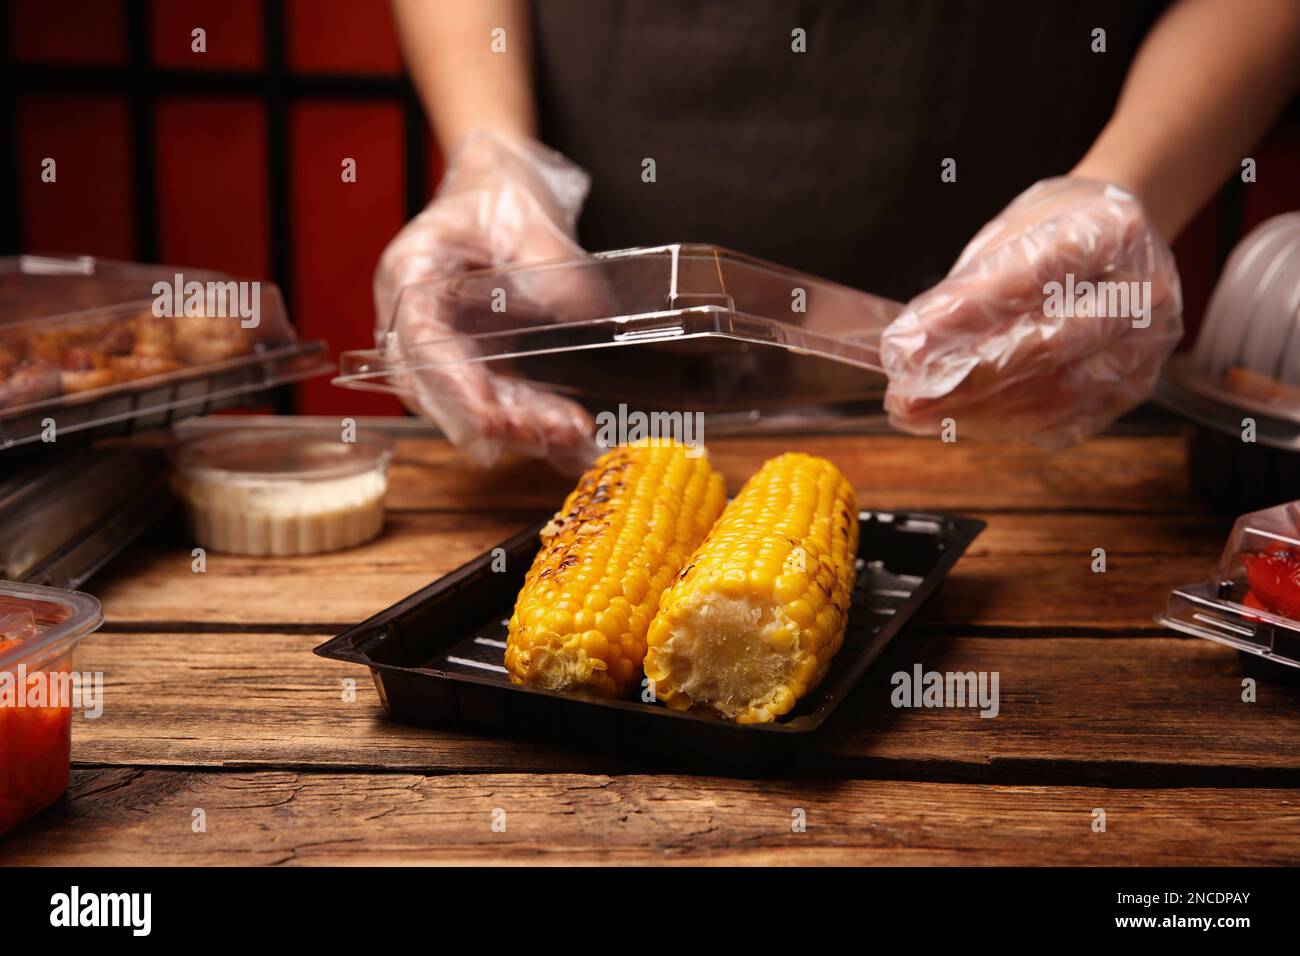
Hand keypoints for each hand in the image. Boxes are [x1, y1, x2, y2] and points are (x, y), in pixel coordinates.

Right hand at [374, 129, 598, 468]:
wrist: (497, 185)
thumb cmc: (498, 194)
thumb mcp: (527, 217)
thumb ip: (551, 265)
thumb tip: (586, 312)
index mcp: (411, 272)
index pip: (421, 340)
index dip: (453, 384)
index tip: (489, 416)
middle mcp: (412, 316)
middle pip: (437, 385)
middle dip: (489, 420)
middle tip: (541, 436)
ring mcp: (440, 342)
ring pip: (465, 400)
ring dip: (513, 425)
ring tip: (565, 435)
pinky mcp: (469, 356)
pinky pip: (491, 395)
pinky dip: (525, 415)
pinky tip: (564, 427)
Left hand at [880, 177, 1182, 447]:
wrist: (1127, 244)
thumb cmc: (1057, 234)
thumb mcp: (1011, 234)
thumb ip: (970, 285)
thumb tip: (914, 343)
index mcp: (1111, 230)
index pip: (1029, 277)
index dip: (961, 316)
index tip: (904, 346)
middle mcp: (1143, 289)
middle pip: (1045, 345)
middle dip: (962, 378)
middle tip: (902, 398)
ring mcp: (1147, 343)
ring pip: (1055, 393)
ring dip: (978, 412)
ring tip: (920, 415)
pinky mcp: (1135, 384)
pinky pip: (1066, 419)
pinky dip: (1007, 424)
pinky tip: (962, 421)